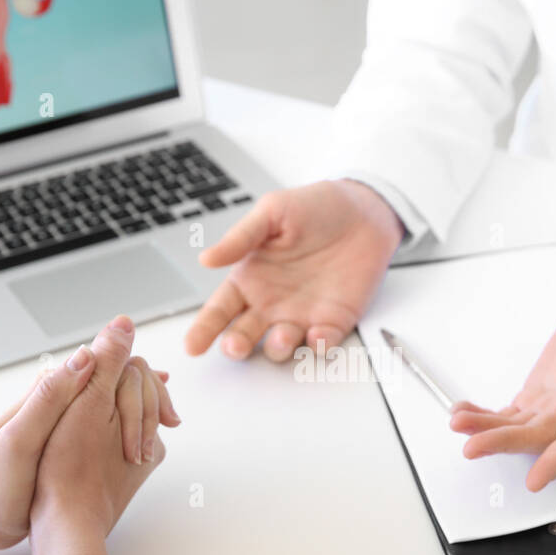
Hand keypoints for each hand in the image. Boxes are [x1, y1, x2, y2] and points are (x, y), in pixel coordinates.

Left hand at [0, 324, 178, 553]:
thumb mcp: (20, 439)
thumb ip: (49, 396)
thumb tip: (86, 354)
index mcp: (48, 391)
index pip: (102, 360)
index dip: (137, 372)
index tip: (162, 391)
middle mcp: (60, 399)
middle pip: (114, 376)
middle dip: (149, 390)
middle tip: (172, 418)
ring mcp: (67, 420)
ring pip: (114, 397)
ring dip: (145, 405)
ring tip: (169, 422)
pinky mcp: (71, 441)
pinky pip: (108, 420)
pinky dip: (133, 422)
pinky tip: (147, 434)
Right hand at [183, 179, 402, 360]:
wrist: (364, 210)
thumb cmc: (314, 207)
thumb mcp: (272, 213)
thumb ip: (240, 239)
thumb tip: (206, 259)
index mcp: (250, 279)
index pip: (220, 310)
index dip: (204, 329)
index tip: (191, 346)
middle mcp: (271, 303)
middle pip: (244, 334)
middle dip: (236, 345)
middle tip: (234, 346)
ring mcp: (302, 314)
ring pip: (281, 345)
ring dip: (278, 347)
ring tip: (280, 336)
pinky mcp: (333, 320)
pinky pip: (322, 342)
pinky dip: (318, 345)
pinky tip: (317, 336)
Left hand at [450, 282, 555, 491]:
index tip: (536, 479)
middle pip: (538, 437)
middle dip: (504, 443)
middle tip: (473, 446)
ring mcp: (553, 406)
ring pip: (517, 428)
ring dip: (487, 431)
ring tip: (458, 422)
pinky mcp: (536, 398)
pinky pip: (508, 415)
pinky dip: (484, 417)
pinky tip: (462, 414)